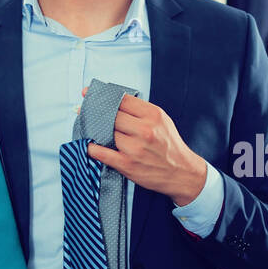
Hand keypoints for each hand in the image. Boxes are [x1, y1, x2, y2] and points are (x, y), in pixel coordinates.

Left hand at [84, 91, 207, 204]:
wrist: (182, 173)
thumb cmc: (169, 146)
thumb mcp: (162, 121)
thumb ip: (141, 111)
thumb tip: (114, 102)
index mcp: (153, 115)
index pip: (122, 100)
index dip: (103, 96)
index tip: (89, 94)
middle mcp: (144, 130)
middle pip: (111, 115)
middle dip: (96, 113)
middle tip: (85, 111)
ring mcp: (135, 148)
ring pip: (105, 132)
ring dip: (94, 130)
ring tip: (89, 127)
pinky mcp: (127, 164)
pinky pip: (101, 152)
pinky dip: (91, 147)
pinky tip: (88, 144)